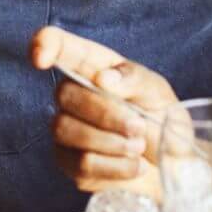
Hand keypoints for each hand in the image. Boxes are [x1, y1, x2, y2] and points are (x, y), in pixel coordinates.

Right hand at [31, 26, 180, 195]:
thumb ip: (133, 79)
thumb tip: (103, 78)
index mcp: (94, 67)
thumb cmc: (161, 119)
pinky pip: (82, 165)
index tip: (41, 57)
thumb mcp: (157, 92)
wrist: (171, 164)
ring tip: (138, 146)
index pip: (62, 47)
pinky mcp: (70, 165)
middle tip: (139, 126)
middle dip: (107, 114)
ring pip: (69, 131)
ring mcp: (67, 131)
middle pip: (66, 95)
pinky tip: (134, 165)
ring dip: (113, 143)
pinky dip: (116, 167)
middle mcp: (74, 96)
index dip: (46, 45)